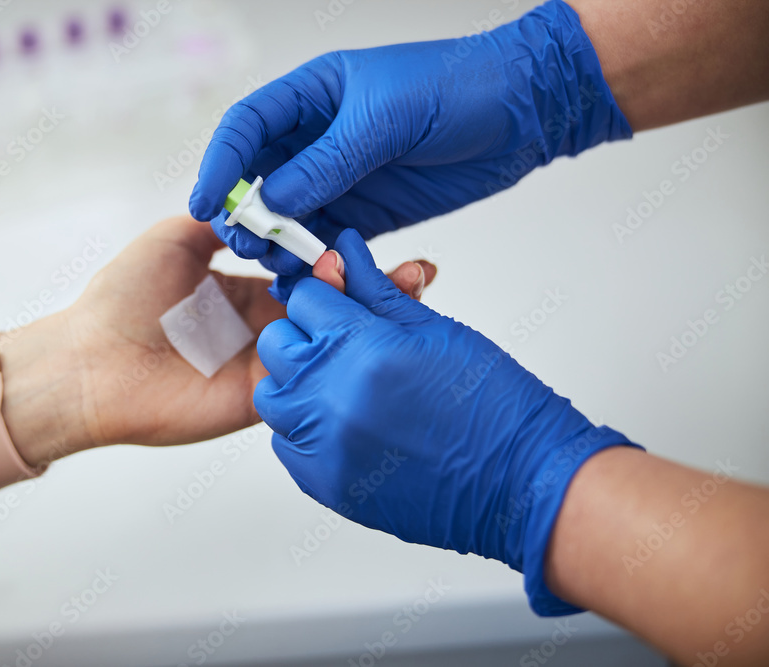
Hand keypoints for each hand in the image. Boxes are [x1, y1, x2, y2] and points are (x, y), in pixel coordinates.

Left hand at [2, 216, 435, 461]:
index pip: (308, 273)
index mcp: (246, 291)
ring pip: (330, 343)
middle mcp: (262, 328)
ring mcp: (266, 365)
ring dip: (368, 319)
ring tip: (404, 289)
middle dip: (373, 289)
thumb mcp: (175, 238)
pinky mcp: (262, 400)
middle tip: (415, 271)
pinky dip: (342, 356)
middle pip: (330, 309)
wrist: (91, 362)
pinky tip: (369, 329)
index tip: (374, 241)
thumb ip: (221, 221)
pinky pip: (311, 378)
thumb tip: (259, 200)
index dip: (343, 257)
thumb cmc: (122, 298)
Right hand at [189, 0, 630, 296]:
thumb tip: (274, 201)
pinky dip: (316, 262)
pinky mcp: (367, 213)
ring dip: (280, 244)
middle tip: (247, 245)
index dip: (220, 164)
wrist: (522, 113)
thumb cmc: (457, 88)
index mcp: (313, 97)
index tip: (207, 204)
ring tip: (281, 266)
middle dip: (247, 214)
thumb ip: (329, 161)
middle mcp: (317, 139)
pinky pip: (328, 242)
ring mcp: (341, 178)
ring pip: (290, 218)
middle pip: (259, 179)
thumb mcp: (387, 117)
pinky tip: (311, 278)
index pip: (247, 128)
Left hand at [254, 229, 637, 615]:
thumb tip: (343, 252)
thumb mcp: (435, 330)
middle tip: (348, 342)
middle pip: (279, 343)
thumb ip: (376, 290)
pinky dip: (305, 430)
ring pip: (273, 395)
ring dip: (299, 382)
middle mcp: (332, 398)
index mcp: (363, 348)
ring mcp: (325, 446)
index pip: (306, 298)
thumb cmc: (495, 407)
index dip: (328, 294)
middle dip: (308, 334)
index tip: (345, 302)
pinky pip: (285, 444)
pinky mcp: (325, 484)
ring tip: (342, 383)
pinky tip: (344, 422)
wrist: (522, 483)